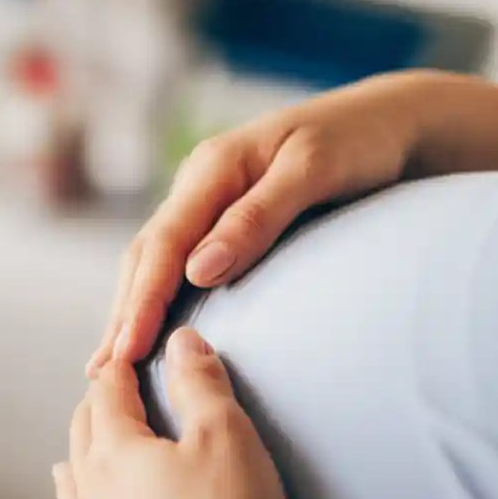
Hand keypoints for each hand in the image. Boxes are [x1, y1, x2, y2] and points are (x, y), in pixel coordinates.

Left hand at [49, 328, 307, 498]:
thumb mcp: (227, 436)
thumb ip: (201, 384)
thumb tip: (183, 346)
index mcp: (116, 455)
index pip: (108, 397)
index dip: (119, 372)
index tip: (122, 361)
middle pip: (82, 442)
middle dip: (94, 415)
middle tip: (104, 400)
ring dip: (71, 474)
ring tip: (70, 462)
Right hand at [88, 70, 443, 374]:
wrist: (395, 123)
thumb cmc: (362, 143)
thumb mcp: (314, 171)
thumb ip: (257, 218)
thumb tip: (199, 272)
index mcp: (214, 166)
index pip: (164, 244)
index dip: (140, 302)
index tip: (124, 352)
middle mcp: (201, 180)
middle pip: (146, 254)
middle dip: (122, 313)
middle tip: (102, 375)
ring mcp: (210, 197)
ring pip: (156, 258)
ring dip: (132, 307)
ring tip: (112, 362)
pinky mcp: (226, 215)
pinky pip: (180, 258)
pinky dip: (159, 295)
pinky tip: (155, 326)